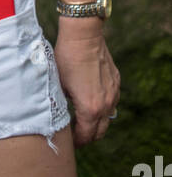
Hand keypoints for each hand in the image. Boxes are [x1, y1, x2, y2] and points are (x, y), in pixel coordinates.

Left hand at [53, 25, 120, 146]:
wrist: (83, 35)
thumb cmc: (66, 58)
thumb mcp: (59, 84)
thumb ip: (63, 104)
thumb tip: (61, 115)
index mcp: (90, 108)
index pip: (86, 135)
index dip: (77, 140)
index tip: (69, 140)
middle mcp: (106, 104)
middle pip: (100, 131)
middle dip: (88, 135)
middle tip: (76, 133)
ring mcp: (114, 93)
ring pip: (108, 117)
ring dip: (97, 121)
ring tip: (82, 118)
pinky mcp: (116, 82)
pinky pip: (112, 101)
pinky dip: (103, 106)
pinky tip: (91, 99)